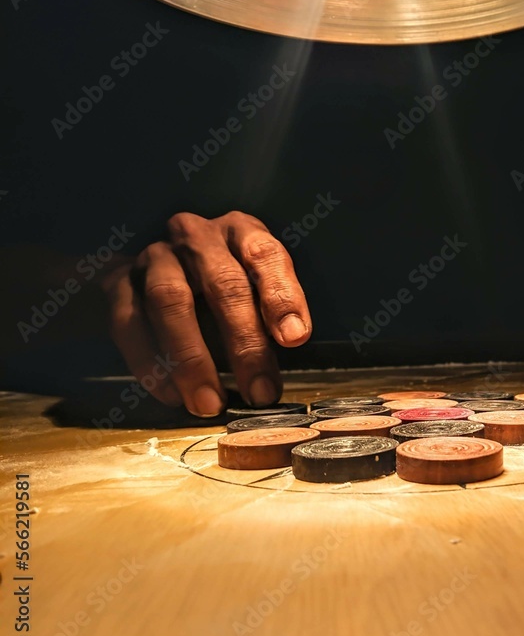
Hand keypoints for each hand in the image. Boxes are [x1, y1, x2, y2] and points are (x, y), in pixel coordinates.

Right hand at [104, 211, 311, 415]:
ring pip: (170, 300)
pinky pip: (128, 321)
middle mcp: (196, 236)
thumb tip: (285, 355)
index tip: (295, 339)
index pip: (265, 254)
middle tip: (260, 392)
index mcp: (240, 231)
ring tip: (210, 403)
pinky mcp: (116, 281)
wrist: (152, 274)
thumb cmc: (222, 287)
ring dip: (191, 357)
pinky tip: (171, 395)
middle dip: (245, 342)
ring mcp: (154, 256)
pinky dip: (149, 363)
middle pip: (223, 283)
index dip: (282, 296)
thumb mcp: (256, 288)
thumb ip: (273, 316)